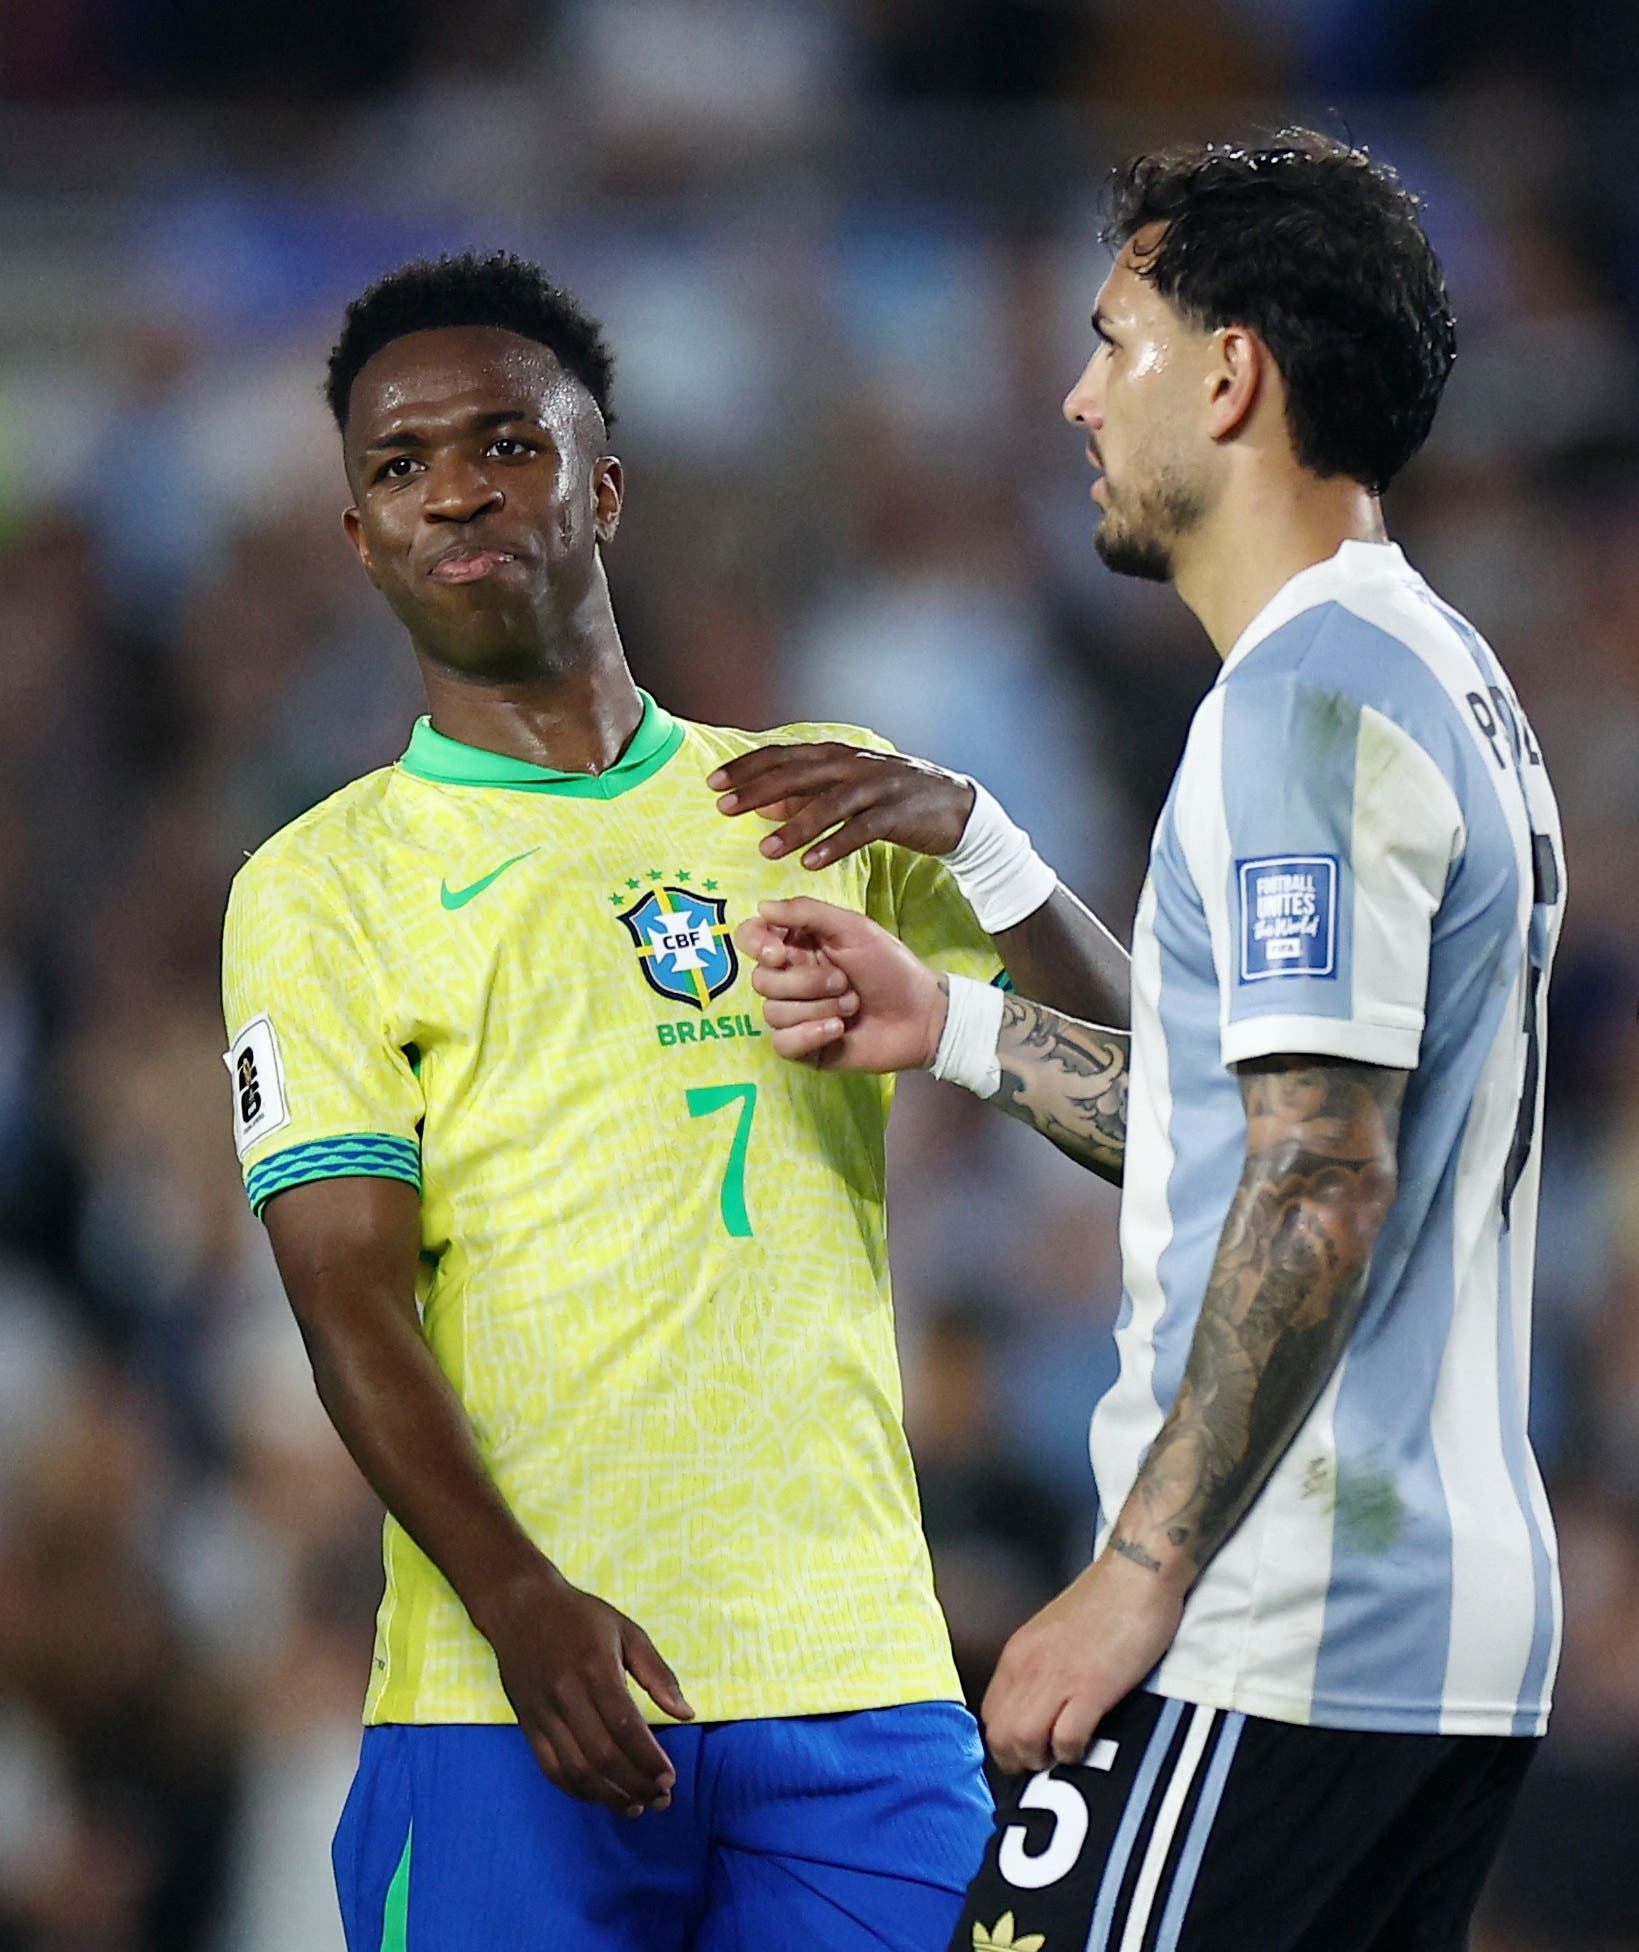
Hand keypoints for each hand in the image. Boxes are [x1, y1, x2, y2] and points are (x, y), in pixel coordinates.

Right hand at [476, 1563, 694, 1815]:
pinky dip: (577, 1790)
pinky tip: (600, 1796)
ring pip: (576, 1770)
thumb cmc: (580, 1617)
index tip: (670, 1778)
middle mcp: (567, 1695)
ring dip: (608, 1796)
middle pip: (602, 1755)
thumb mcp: (626, 1631)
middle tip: (661, 1799)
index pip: (625, 1727)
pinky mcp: (528, 1725)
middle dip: (635, 1784)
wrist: (520, 1607)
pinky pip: (551, 1769)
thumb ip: (657, 1673)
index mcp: (596, 1669)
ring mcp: (543, 1714)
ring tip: (636, 1806)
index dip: (649, 1759)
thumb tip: (686, 1714)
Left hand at [710, 742, 975, 867]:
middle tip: (724, 808)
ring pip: (828, 804)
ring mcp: (877, 787)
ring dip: (794, 827)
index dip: (747, 767)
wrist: (954, 806)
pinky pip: (861, 830)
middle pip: (798, 774)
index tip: (714, 783)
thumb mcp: (846, 790)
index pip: (783, 756)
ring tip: (764, 849)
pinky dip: (835, 845)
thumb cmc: (892, 798)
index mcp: (837, 754)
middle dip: (757, 791)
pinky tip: (811, 863)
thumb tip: (764, 804)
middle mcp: (854, 765)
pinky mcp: (896, 814)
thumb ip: (806, 794)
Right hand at [735, 896, 947, 1070]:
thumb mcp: (853, 928)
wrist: (921, 1015)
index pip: (751, 938)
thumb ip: (806, 912)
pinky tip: (839, 1030)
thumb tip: (762, 906)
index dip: (756, 945)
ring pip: (772, 1012)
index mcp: (798, 945)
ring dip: (817, 1008)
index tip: (779, 953)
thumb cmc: (890, 967)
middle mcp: (791, 978)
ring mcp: (796, 1014)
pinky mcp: (805, 1047)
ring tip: (851, 1006)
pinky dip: (810, 1035)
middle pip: (761, 980)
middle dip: (805, 982)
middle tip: (844, 982)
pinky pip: (782, 1043)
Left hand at [981, 1553, 1186, 1774]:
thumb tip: (1036, 1704)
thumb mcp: (1051, 1633)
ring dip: (1043, 1760)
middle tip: (1044, 1761)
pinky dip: (1073, 1752)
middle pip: (1000, 1736)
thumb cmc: (1103, 1602)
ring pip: (1025, 1743)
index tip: (1026, 1749)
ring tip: (1063, 1754)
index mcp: (1017, 1653)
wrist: (1135, 1573)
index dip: (1005, 1742)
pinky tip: (1086, 1743)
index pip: (989, 1716)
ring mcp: (1058, 1677)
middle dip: (1019, 1760)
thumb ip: (1039, 1666)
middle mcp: (1028, 1667)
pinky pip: (1067, 1739)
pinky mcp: (1091, 1686)